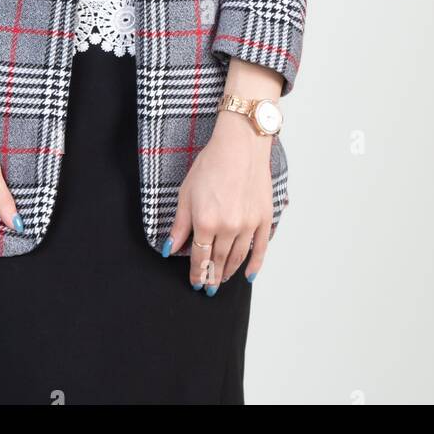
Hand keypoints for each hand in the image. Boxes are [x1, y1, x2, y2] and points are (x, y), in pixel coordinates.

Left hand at [166, 111, 273, 290]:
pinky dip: (255, 265)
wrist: (240, 145)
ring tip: (223, 280)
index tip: (196, 283)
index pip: (200, 258)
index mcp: (206, 222)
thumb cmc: (211, 164)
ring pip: (238, 258)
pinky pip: (260, 248)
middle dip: (212, 277)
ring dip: (230, 272)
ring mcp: (248, 224)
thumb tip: (170, 249)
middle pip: (219, 261)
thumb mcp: (186, 193)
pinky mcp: (264, 218)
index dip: (197, 273)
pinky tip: (249, 275)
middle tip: (209, 288)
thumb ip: (180, 225)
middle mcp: (228, 228)